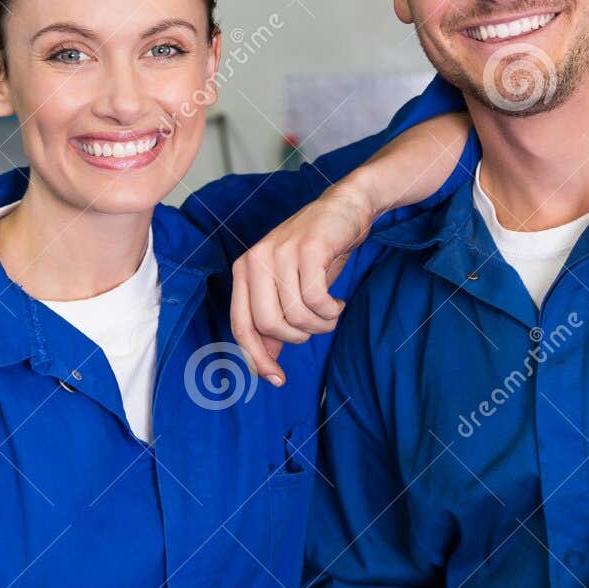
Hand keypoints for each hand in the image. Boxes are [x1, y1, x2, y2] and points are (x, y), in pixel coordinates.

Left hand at [230, 178, 378, 385]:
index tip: (277, 379)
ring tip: (331, 310)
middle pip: (270, 324)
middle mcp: (256, 259)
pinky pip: (318, 301)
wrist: (347, 208)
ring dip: (321, 323)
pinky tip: (338, 301)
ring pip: (297, 315)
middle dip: (299, 336)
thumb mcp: (289, 285)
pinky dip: (332, 310)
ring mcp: (282, 253)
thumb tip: (265, 358)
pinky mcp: (309, 250)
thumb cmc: (317, 251)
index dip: (258, 357)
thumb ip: (274, 317)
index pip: (241, 325)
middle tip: (317, 326)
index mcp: (245, 270)